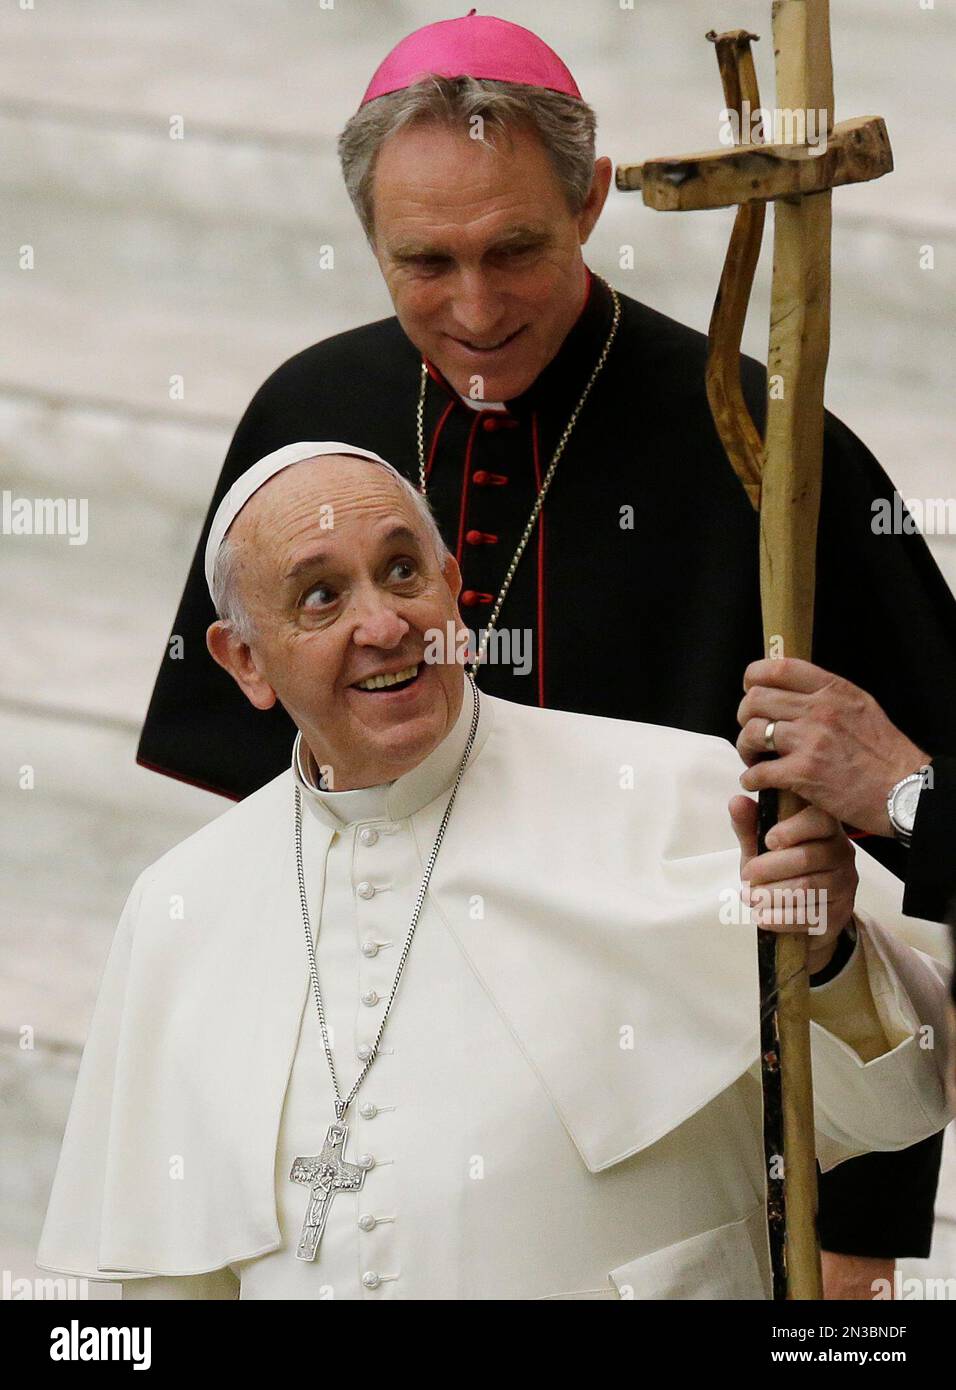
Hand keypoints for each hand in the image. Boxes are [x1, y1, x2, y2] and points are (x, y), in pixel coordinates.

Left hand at [729, 795, 857, 971]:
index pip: (819, 819)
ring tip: (750, 898)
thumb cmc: (780, 869)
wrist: (802, 911)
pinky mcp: (841, 912)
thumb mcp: (761, 846)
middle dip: (769, 868)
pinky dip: (780, 918)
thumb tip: (736, 801)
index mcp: (824, 828)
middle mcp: (841, 853)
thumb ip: (750, 825)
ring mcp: (844, 884)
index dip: (791, 829)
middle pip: (807, 858)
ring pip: (807, 888)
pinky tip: (762, 917)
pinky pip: (810, 916)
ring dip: (771, 895)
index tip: (767, 841)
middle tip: (746, 877)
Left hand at [736, 658, 928, 836]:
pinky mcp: (804, 773)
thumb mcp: (862, 707)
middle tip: (754, 731)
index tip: (750, 689)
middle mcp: (820, 710)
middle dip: (746, 716)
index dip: (755, 676)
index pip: (779, 667)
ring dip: (746, 748)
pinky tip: (757, 782)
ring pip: (754, 732)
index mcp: (834, 690)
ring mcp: (810, 741)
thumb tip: (794, 691)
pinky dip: (752, 778)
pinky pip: (759, 771)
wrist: (903, 790)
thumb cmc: (886, 754)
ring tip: (755, 758)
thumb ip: (829, 696)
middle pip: (756, 699)